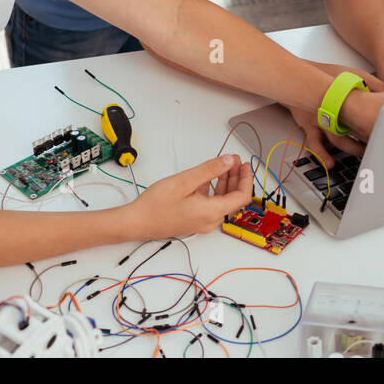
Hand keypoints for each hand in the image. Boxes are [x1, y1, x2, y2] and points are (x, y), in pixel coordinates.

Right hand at [126, 154, 252, 238]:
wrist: (136, 222)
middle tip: (234, 160)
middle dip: (236, 177)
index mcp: (211, 212)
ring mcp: (202, 222)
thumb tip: (228, 161)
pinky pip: (212, 204)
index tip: (244, 164)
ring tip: (224, 165)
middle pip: (233, 198)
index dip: (246, 178)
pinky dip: (214, 189)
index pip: (241, 197)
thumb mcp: (185, 180)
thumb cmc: (155, 205)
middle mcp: (210, 221)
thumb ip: (209, 170)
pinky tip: (208, 178)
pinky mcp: (195, 220)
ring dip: (225, 182)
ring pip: (222, 201)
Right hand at [280, 62, 382, 164]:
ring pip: (337, 137)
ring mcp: (320, 118)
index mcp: (348, 97)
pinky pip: (315, 143)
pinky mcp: (309, 126)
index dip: (378, 121)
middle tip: (379, 144)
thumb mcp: (354, 74)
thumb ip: (373, 84)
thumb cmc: (327, 76)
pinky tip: (330, 163)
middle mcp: (334, 109)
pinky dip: (322, 154)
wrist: (298, 77)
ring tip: (362, 154)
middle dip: (367, 137)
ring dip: (351, 147)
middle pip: (354, 126)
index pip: (368, 110)